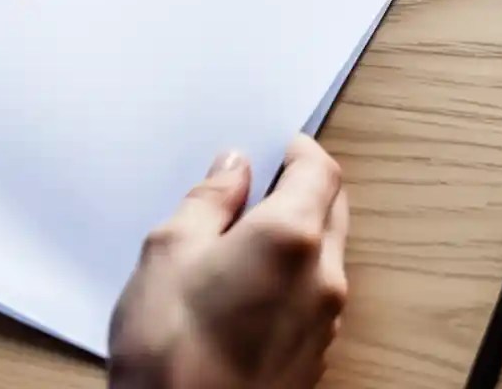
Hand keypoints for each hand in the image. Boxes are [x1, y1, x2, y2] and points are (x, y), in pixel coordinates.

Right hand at [109, 135, 348, 388]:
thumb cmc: (168, 350)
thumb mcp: (168, 250)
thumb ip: (208, 201)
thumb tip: (232, 169)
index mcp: (290, 237)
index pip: (320, 170)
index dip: (298, 150)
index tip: (274, 146)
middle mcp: (321, 277)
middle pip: (333, 209)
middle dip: (303, 188)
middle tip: (256, 185)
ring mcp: (324, 322)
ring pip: (326, 255)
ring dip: (298, 234)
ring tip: (239, 238)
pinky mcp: (314, 356)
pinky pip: (314, 296)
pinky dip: (294, 276)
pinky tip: (246, 287)